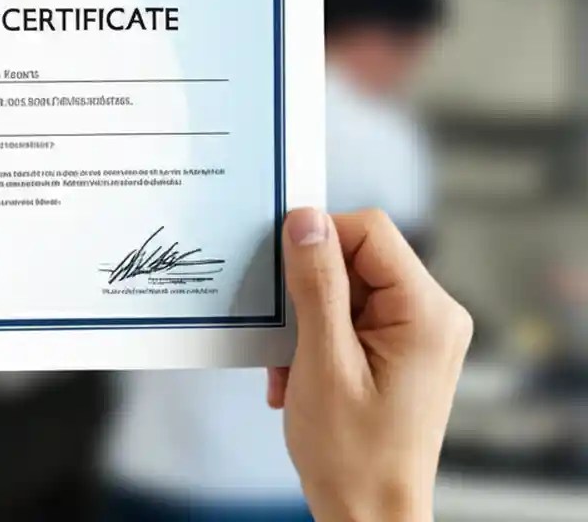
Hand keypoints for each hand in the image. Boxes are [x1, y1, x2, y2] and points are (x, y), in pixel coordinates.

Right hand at [269, 208, 471, 521]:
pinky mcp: (401, 350)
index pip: (369, 232)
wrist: (369, 514)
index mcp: (426, 313)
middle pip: (357, 258)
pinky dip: (316, 341)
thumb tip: (305, 220)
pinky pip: (351, 318)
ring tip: (292, 371)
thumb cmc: (352, 453)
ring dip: (307, 324)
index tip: (279, 272)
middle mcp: (433, 316)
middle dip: (308, 294)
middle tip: (283, 339)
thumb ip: (316, 284)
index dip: (318, 240)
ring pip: (347, 290)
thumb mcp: (322, 360)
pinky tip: (300, 379)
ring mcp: (418, 334)